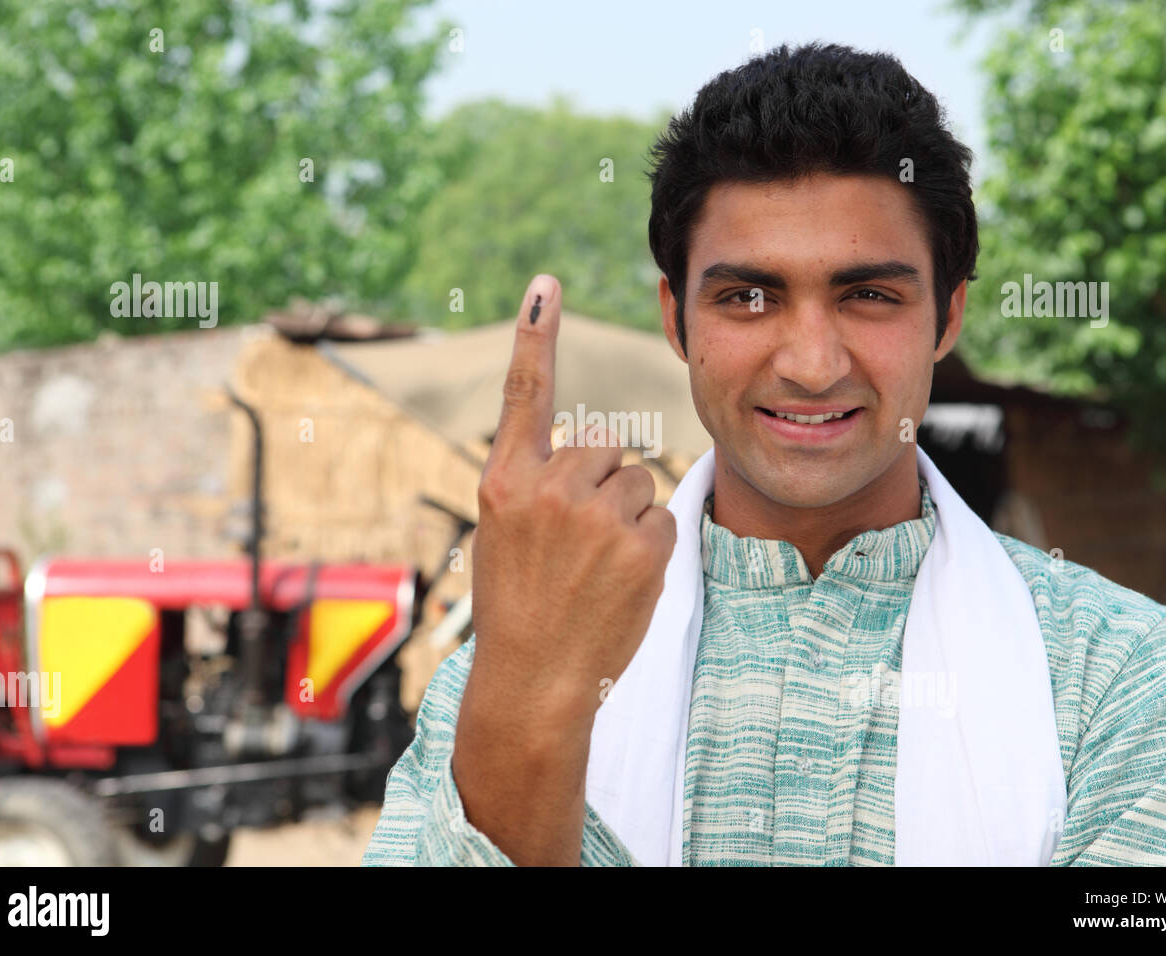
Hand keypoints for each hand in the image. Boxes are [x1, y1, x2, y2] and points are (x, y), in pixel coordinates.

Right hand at [467, 274, 677, 734]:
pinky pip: (660, 519)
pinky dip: (649, 547)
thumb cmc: (518, 606)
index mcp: (505, 481)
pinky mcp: (641, 544)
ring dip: (627, 517)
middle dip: (604, 484)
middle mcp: (548, 488)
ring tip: (595, 567)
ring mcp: (596, 516)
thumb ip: (539, 485)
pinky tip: (620, 582)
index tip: (545, 285)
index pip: (526, 395)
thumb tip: (601, 451)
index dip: (537, 336)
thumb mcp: (505, 535)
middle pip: (607, 446)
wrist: (535, 679)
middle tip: (579, 543)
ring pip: (637, 482)